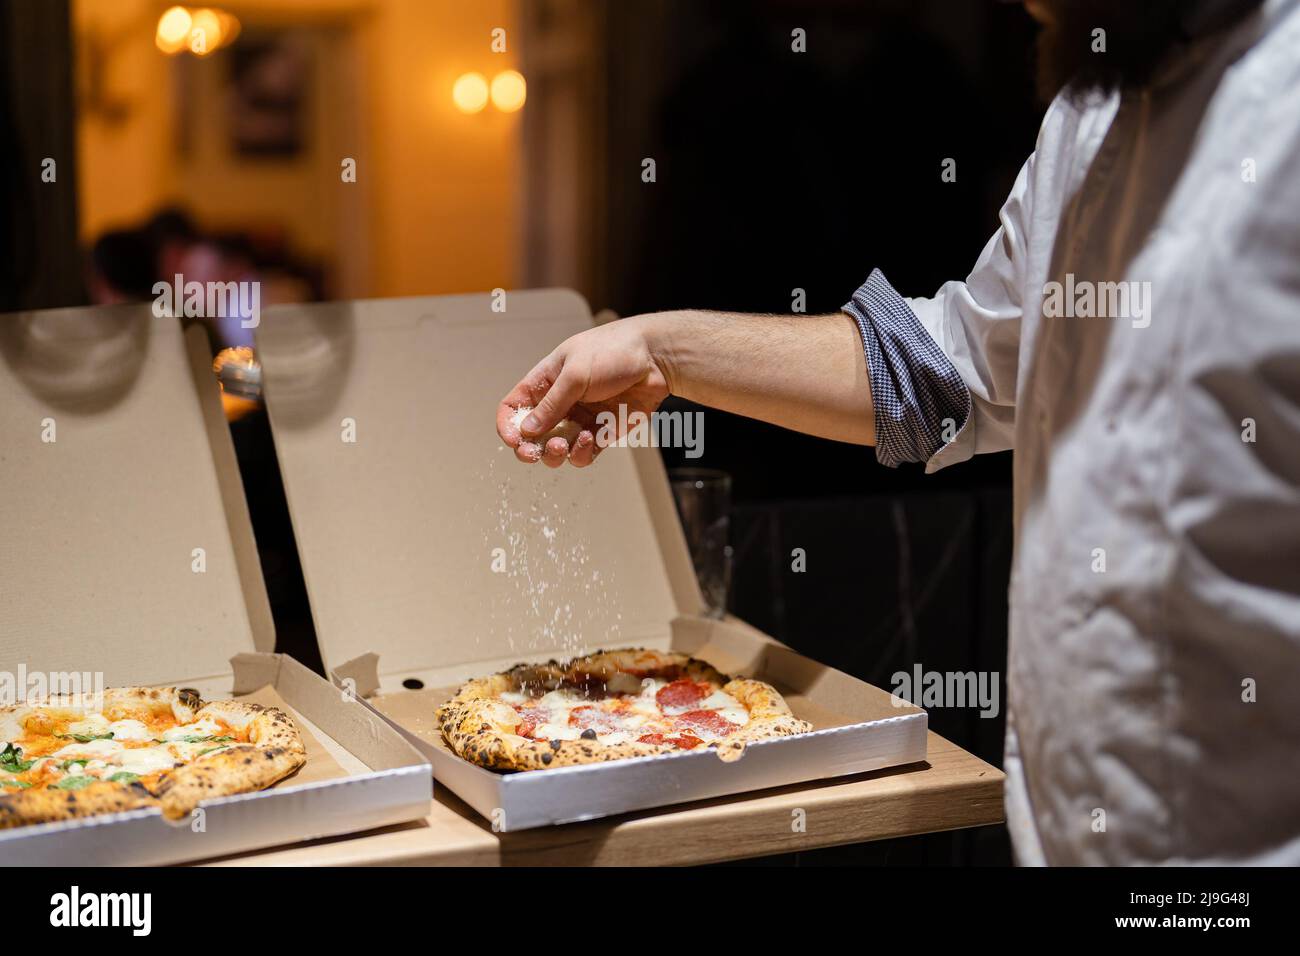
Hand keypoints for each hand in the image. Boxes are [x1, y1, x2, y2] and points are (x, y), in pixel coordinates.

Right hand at [496, 316, 670, 466]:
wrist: (656, 358)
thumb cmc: (614, 352)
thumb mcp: (575, 374)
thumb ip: (551, 404)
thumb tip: (527, 431)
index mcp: (545, 382)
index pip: (513, 408)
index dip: (508, 426)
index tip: (514, 440)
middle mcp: (559, 403)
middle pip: (532, 436)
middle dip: (530, 449)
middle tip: (535, 454)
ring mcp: (580, 419)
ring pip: (556, 450)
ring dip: (557, 454)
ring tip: (567, 444)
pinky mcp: (601, 433)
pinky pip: (583, 454)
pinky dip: (582, 453)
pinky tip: (593, 438)